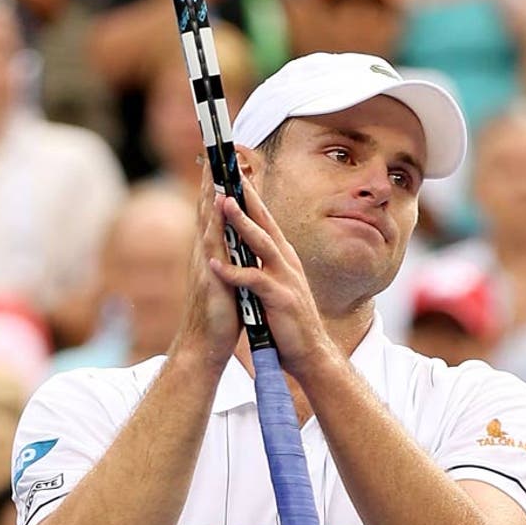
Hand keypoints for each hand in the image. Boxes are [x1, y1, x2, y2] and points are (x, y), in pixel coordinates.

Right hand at [174, 164, 246, 366]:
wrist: (206, 347)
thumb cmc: (221, 315)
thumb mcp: (230, 277)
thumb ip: (231, 257)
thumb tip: (238, 239)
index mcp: (214, 250)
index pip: (215, 210)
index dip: (218, 183)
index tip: (223, 156)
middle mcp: (206, 250)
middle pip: (206, 205)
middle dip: (211, 175)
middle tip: (215, 144)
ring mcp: (205, 260)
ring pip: (207, 216)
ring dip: (211, 188)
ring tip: (215, 161)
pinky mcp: (210, 274)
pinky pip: (212, 240)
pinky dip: (214, 217)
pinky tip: (217, 200)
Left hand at [210, 173, 332, 380]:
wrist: (310, 353)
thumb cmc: (288, 319)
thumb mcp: (277, 283)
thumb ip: (265, 262)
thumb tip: (251, 243)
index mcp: (282, 256)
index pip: (264, 219)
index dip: (251, 195)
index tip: (236, 172)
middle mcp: (285, 261)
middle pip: (264, 222)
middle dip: (247, 196)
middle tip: (230, 172)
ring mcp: (285, 278)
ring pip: (261, 243)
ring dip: (242, 223)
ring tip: (224, 204)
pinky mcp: (280, 298)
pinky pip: (254, 281)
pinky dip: (234, 272)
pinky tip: (216, 265)